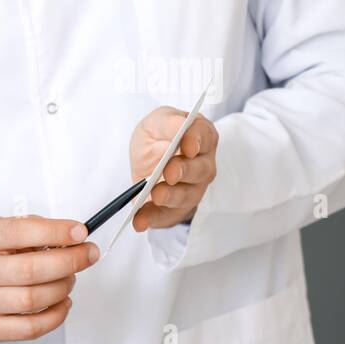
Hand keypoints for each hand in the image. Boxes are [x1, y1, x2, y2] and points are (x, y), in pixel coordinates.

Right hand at [0, 216, 98, 340]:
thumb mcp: (0, 231)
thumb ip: (33, 229)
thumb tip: (73, 238)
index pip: (20, 232)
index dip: (55, 232)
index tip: (80, 232)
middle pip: (32, 269)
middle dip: (70, 261)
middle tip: (88, 255)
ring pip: (35, 299)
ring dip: (63, 287)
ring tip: (69, 278)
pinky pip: (32, 328)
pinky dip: (57, 315)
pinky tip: (62, 302)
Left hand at [129, 107, 219, 230]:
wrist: (147, 158)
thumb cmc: (158, 136)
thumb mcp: (157, 122)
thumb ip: (169, 122)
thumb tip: (180, 125)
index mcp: (201, 138)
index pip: (205, 137)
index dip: (196, 142)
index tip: (187, 147)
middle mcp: (202, 165)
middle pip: (200, 170)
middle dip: (185, 171)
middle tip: (170, 172)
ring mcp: (192, 189)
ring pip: (187, 195)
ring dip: (171, 196)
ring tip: (156, 195)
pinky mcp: (175, 208)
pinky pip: (166, 216)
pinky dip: (152, 219)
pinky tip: (139, 222)